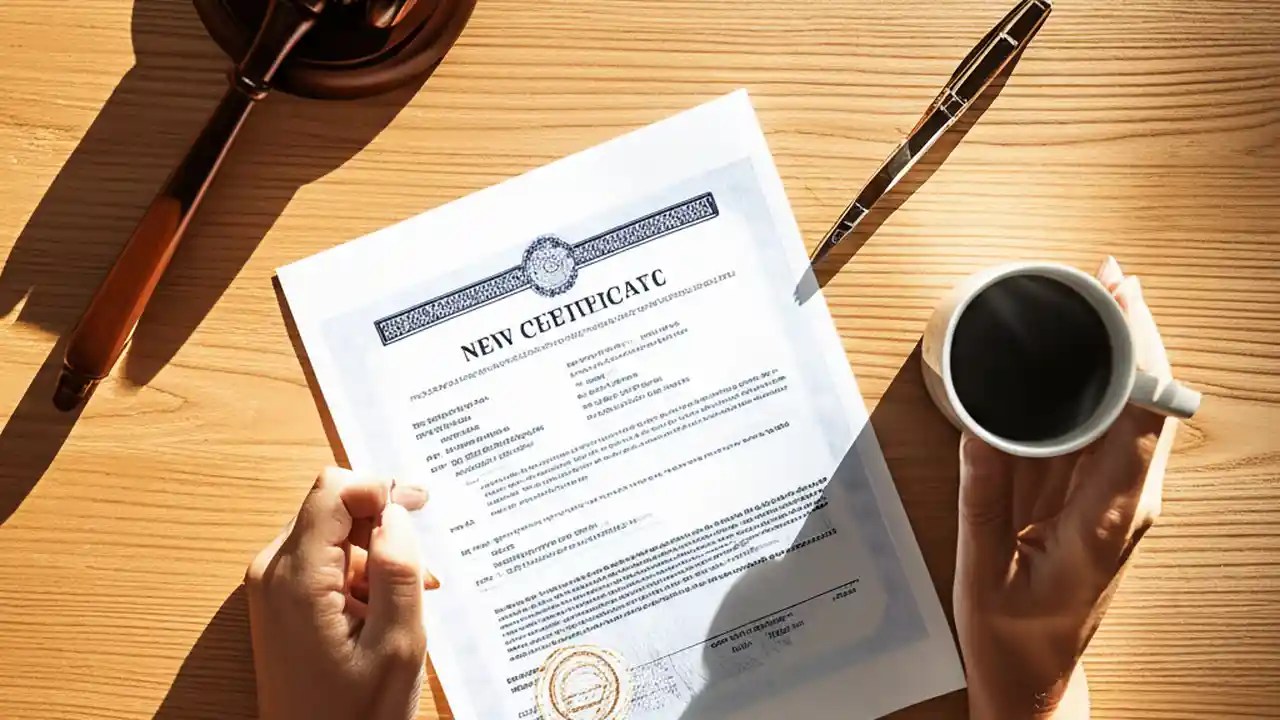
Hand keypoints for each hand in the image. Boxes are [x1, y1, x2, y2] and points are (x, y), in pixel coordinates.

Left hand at [245, 468, 439, 719]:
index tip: (419, 503)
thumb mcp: (398, 642)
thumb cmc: (357, 714)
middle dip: (382, 521)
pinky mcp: (279, 601)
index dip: (379, 488)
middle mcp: (273, 572)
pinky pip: (323, 560)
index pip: (334, 491)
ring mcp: (272, 587)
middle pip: (331, 506)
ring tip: (411, 595)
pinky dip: (359, 572)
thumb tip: (394, 511)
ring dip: (375, 552)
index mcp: (298, 578)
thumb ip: (398, 569)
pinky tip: (385, 605)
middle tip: (425, 551)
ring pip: (331, 533)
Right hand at [953, 257, 1179, 718]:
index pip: (1138, 414)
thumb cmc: (1013, 633)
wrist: (1032, 676)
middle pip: (1144, 399)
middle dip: (1131, 331)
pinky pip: (1106, 431)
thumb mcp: (982, 565)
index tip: (1119, 295)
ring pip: (1130, 409)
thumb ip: (982, 493)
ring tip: (1092, 300)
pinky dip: (1098, 386)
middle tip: (1103, 276)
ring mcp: (1117, 499)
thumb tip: (980, 424)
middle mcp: (1126, 501)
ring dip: (1117, 353)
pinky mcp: (1099, 499)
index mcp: (1107, 516)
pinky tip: (1077, 360)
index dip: (1135, 347)